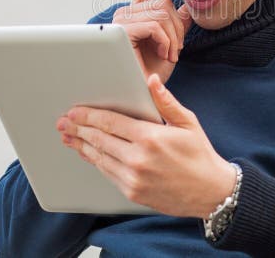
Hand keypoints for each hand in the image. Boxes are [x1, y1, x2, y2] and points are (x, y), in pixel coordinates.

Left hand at [56, 74, 236, 217]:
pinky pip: (108, 173)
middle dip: (79, 129)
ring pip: (100, 158)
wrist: (211, 192)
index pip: (111, 123)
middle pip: (100, 140)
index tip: (75, 111)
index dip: (90, 116)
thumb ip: (165, 102)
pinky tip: (89, 154)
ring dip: (82, 146)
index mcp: (151, 138)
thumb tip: (151, 81)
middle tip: (63, 123)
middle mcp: (138, 159)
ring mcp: (134, 178)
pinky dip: (96, 161)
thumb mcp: (187, 123)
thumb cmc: (200, 155)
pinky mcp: (133, 193)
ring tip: (69, 137)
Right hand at [112, 0, 191, 82]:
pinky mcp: (122, 31)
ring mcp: (122, 21)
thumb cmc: (154, 71)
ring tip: (169, 54)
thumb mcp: (171, 42)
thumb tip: (186, 6)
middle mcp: (125, 14)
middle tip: (175, 50)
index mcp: (135, 14)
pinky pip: (155, 26)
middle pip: (163, 2)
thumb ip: (177, 23)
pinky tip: (164, 55)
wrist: (145, 92)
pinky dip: (166, 41)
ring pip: (161, 13)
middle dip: (177, 27)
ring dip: (173, 37)